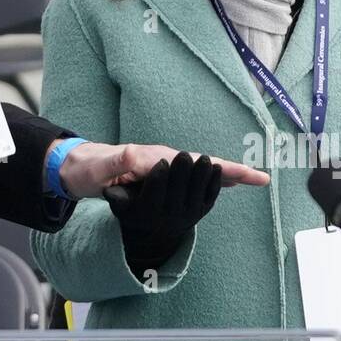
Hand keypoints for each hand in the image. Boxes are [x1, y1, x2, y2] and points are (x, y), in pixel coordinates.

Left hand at [57, 141, 269, 197]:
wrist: (78, 164)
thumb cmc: (90, 167)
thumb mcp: (101, 166)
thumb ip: (120, 161)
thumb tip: (141, 157)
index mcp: (154, 158)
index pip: (192, 162)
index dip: (217, 168)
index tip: (242, 173)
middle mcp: (162, 158)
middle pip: (204, 164)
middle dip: (231, 171)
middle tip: (261, 179)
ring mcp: (162, 165)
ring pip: (201, 169)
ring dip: (226, 174)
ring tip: (253, 179)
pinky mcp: (159, 173)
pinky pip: (191, 177)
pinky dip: (209, 179)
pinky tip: (222, 183)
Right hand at [103, 153, 224, 279]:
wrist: (152, 232)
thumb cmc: (132, 208)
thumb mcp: (119, 202)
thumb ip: (116, 194)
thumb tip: (108, 189)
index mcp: (147, 213)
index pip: (154, 193)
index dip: (158, 177)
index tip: (161, 161)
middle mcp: (168, 219)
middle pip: (177, 192)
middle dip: (181, 173)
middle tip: (183, 155)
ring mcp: (187, 218)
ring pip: (196, 195)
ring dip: (201, 176)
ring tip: (204, 159)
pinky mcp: (200, 213)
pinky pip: (209, 198)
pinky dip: (214, 183)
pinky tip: (216, 167)